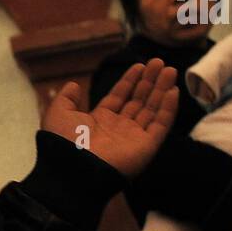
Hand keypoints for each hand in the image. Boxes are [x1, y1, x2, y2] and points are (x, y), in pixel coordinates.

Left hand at [42, 59, 178, 178]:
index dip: (129, 81)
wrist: (74, 168)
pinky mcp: (147, 146)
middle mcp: (118, 128)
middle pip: (138, 100)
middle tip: (159, 62)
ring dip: (162, 89)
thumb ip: (66, 98)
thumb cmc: (64, 141)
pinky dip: (168, 108)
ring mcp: (134, 137)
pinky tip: (173, 90)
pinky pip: (161, 124)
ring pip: (152, 109)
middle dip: (149, 81)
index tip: (140, 65)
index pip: (119, 97)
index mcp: (99, 121)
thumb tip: (74, 85)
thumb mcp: (58, 114)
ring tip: (170, 70)